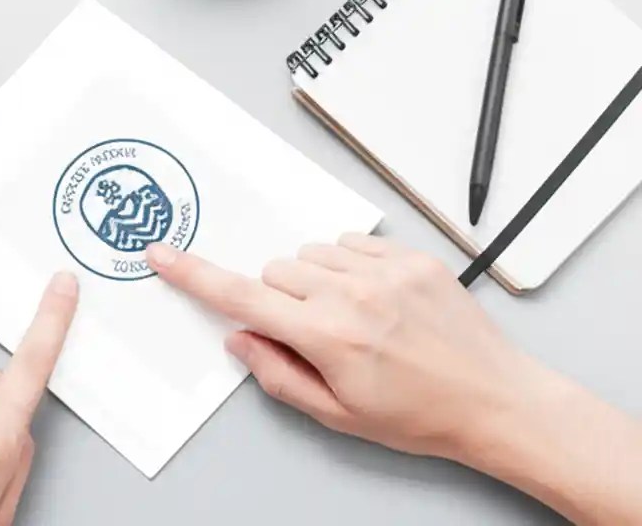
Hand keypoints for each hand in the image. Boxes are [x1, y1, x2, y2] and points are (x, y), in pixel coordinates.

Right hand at [146, 235, 544, 459]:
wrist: (495, 401)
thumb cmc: (421, 415)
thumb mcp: (337, 414)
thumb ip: (277, 374)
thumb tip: (240, 339)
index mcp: (327, 337)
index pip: (242, 298)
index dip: (195, 276)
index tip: (165, 256)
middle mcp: (353, 295)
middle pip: (275, 273)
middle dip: (278, 301)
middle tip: (311, 334)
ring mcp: (385, 271)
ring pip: (310, 255)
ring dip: (313, 280)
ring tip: (349, 316)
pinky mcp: (412, 257)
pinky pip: (351, 244)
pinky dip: (348, 266)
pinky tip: (372, 298)